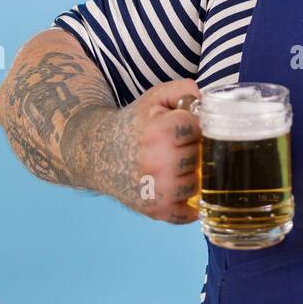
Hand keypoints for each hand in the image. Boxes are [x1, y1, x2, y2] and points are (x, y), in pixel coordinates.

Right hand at [67, 79, 201, 223]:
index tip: (185, 128)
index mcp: (158, 132)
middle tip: (180, 147)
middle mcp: (157, 163)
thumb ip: (184, 90)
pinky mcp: (155, 210)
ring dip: (191, 175)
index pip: (198, 128)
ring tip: (177, 166)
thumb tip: (206, 101)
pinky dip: (188, 205)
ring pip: (197, 184)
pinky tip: (180, 190)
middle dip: (194, 150)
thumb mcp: (154, 98)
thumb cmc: (133, 125)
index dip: (194, 126)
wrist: (96, 153)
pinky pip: (188, 213)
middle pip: (200, 157)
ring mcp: (156, 190)